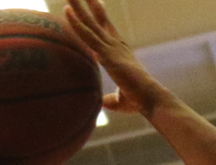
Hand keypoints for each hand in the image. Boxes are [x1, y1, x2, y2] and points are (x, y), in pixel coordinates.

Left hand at [63, 0, 166, 115]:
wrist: (149, 98)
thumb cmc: (138, 100)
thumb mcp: (120, 99)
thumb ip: (111, 99)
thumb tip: (104, 103)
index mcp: (121, 51)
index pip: (108, 29)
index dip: (101, 15)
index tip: (96, 2)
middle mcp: (116, 44)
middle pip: (98, 19)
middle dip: (88, 4)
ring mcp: (110, 47)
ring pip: (89, 22)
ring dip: (78, 6)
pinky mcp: (106, 54)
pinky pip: (87, 35)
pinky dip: (76, 23)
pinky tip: (66, 11)